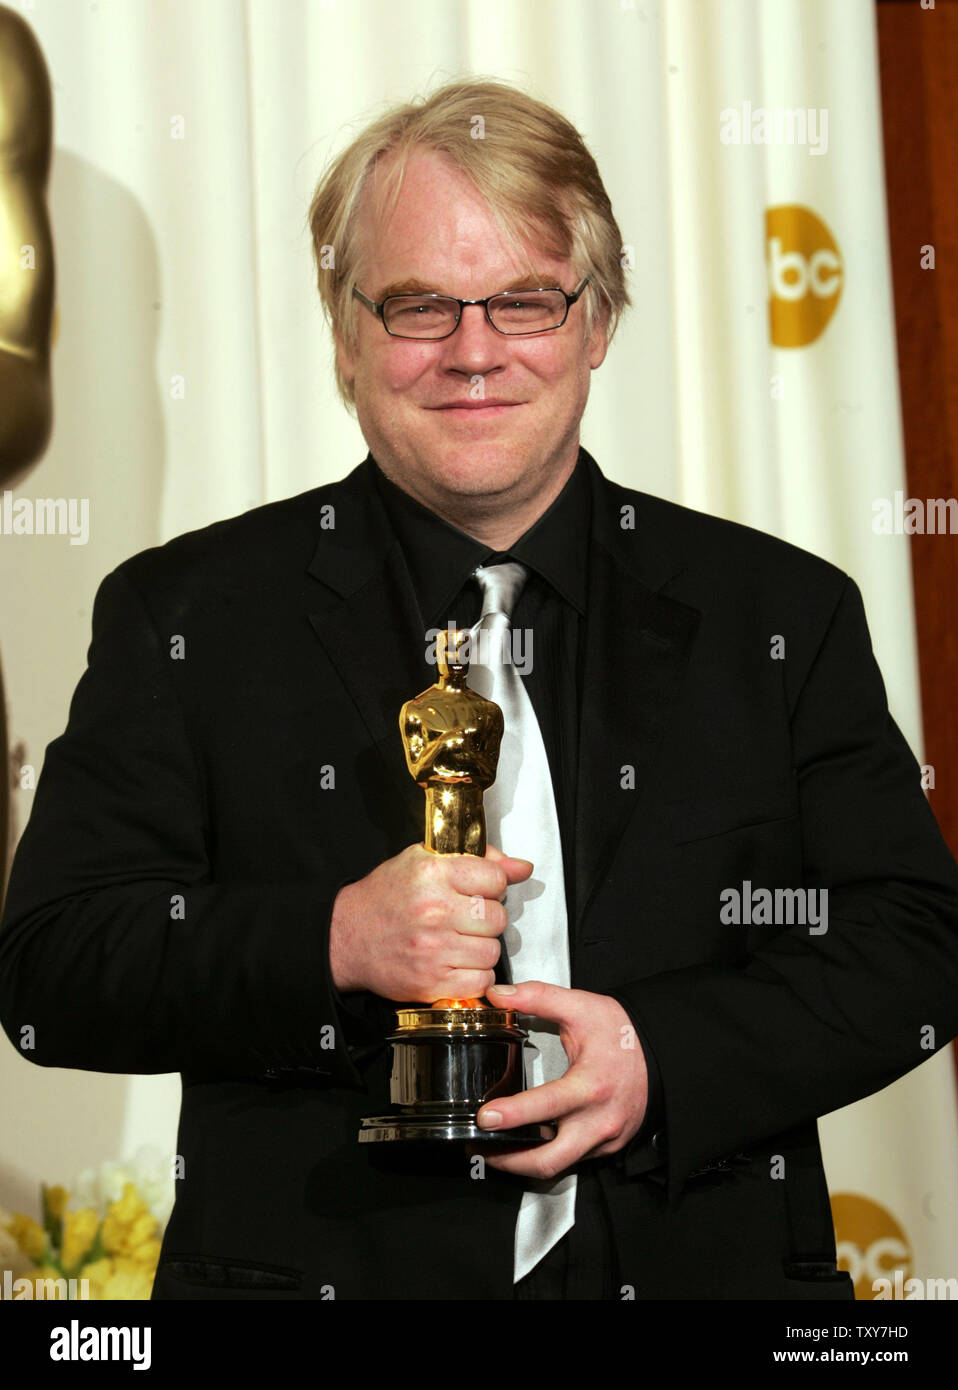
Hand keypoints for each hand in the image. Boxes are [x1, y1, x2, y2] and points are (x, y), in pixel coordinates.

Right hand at [328, 843, 532, 1001]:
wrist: (347, 937)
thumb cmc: (386, 897)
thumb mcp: (424, 861)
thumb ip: (477, 860)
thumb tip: (522, 867)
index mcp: (432, 873)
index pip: (495, 878)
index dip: (492, 886)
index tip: (478, 892)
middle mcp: (434, 910)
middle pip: (497, 917)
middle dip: (487, 919)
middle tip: (465, 919)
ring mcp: (434, 949)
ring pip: (492, 951)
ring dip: (481, 949)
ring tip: (458, 941)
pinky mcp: (431, 982)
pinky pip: (481, 981)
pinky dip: (474, 976)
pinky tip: (455, 963)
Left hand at [476, 981, 648, 1178]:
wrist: (659, 1052)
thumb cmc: (621, 1034)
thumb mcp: (580, 1006)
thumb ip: (537, 996)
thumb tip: (498, 995)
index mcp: (591, 1085)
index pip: (548, 1106)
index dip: (514, 1115)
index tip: (485, 1118)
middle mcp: (599, 1120)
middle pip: (549, 1159)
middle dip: (508, 1161)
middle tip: (478, 1147)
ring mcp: (604, 1138)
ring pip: (558, 1166)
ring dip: (522, 1163)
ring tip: (493, 1151)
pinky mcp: (606, 1147)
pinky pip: (572, 1161)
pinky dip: (546, 1156)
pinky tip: (525, 1144)